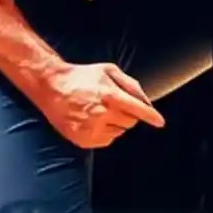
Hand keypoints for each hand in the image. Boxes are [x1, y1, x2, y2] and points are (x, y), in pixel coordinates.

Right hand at [36, 62, 165, 149]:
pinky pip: (106, 141)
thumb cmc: (82, 76)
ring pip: (118, 133)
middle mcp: (102, 114)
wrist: (52, 86)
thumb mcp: (108, 71)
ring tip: (100, 110)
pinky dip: (105, 132)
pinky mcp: (83, 139)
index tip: (160, 122)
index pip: (138, 110)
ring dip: (116, 124)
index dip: (151, 117)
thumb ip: (131, 85)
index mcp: (110, 95)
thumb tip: (147, 101)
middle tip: (115, 104)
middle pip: (130, 122)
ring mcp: (91, 128)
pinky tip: (93, 120)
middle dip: (128, 114)